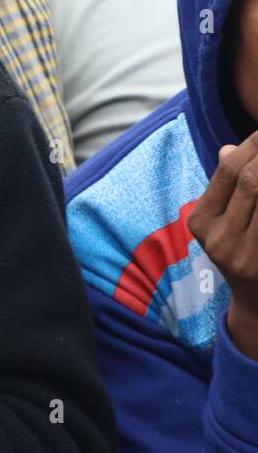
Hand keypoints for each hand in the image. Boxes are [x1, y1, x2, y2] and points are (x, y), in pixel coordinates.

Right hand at [187, 135, 257, 359]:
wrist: (257, 306)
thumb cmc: (242, 253)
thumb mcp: (223, 223)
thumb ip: (226, 188)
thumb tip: (230, 148)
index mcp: (201, 223)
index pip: (228, 172)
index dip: (253, 145)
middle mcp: (219, 240)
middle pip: (252, 181)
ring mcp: (245, 255)